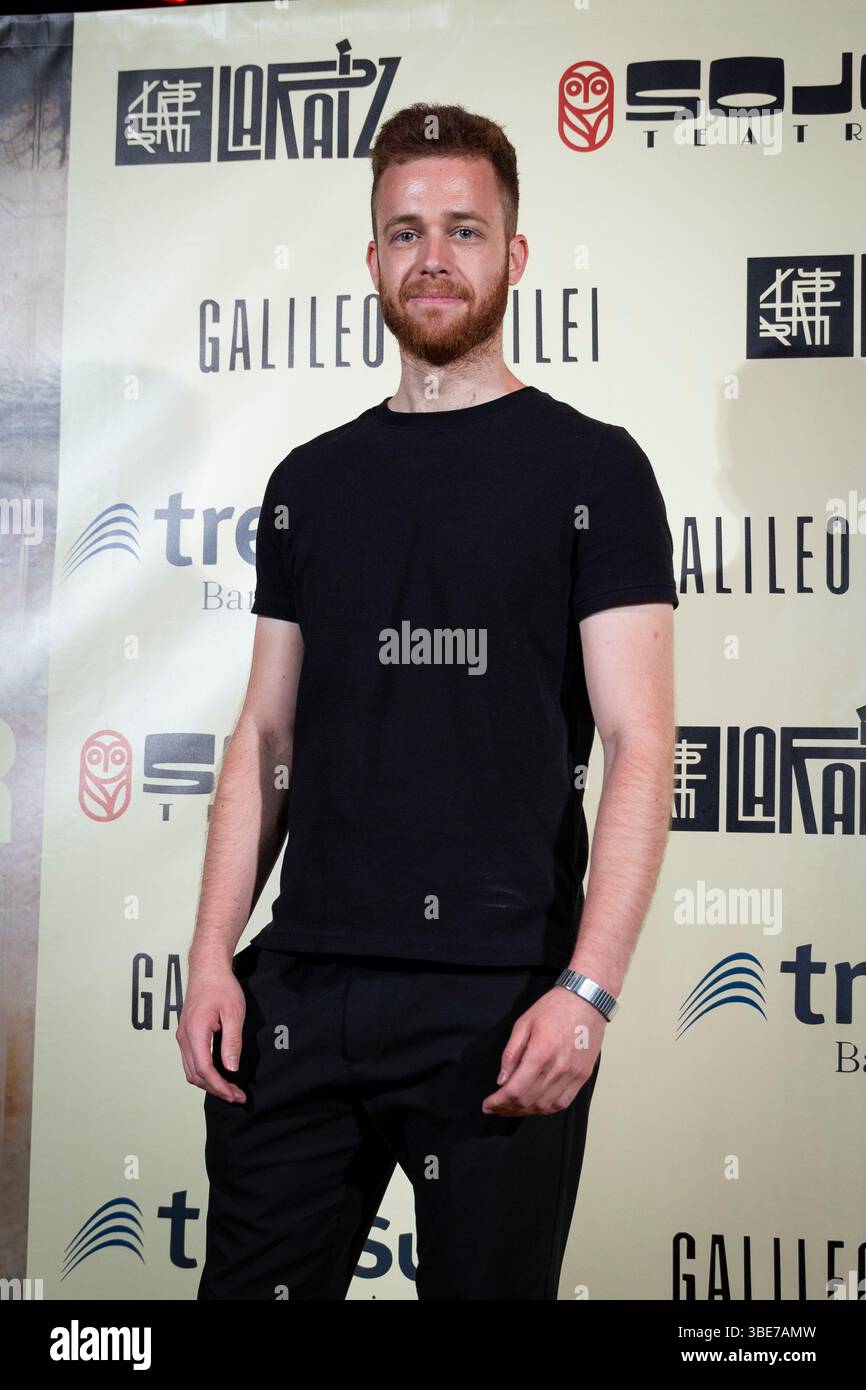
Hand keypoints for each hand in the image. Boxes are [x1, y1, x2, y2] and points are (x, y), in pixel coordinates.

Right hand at [176, 960, 246, 1102]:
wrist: (207, 969)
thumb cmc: (221, 986)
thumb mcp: (233, 1013)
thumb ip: (231, 1041)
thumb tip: (231, 1068)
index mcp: (195, 1032)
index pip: (205, 1070)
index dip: (220, 1086)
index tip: (235, 1095)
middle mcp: (184, 1037)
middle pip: (196, 1075)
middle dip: (216, 1089)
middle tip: (236, 1095)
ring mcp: (182, 1036)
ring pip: (191, 1071)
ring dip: (209, 1083)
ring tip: (229, 1088)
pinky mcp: (186, 1034)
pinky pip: (191, 1061)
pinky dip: (204, 1073)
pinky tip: (218, 1074)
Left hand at [481, 988, 603, 1116]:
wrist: (587, 1001)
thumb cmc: (554, 1008)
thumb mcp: (523, 1023)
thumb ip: (511, 1053)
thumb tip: (502, 1079)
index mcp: (540, 1052)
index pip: (515, 1089)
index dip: (498, 1102)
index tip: (487, 1105)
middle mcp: (558, 1068)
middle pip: (528, 1101)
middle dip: (507, 1108)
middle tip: (495, 1107)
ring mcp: (572, 1074)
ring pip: (544, 1106)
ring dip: (525, 1111)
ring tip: (511, 1108)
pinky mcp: (582, 1076)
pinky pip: (562, 1103)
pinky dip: (546, 1109)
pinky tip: (534, 1105)